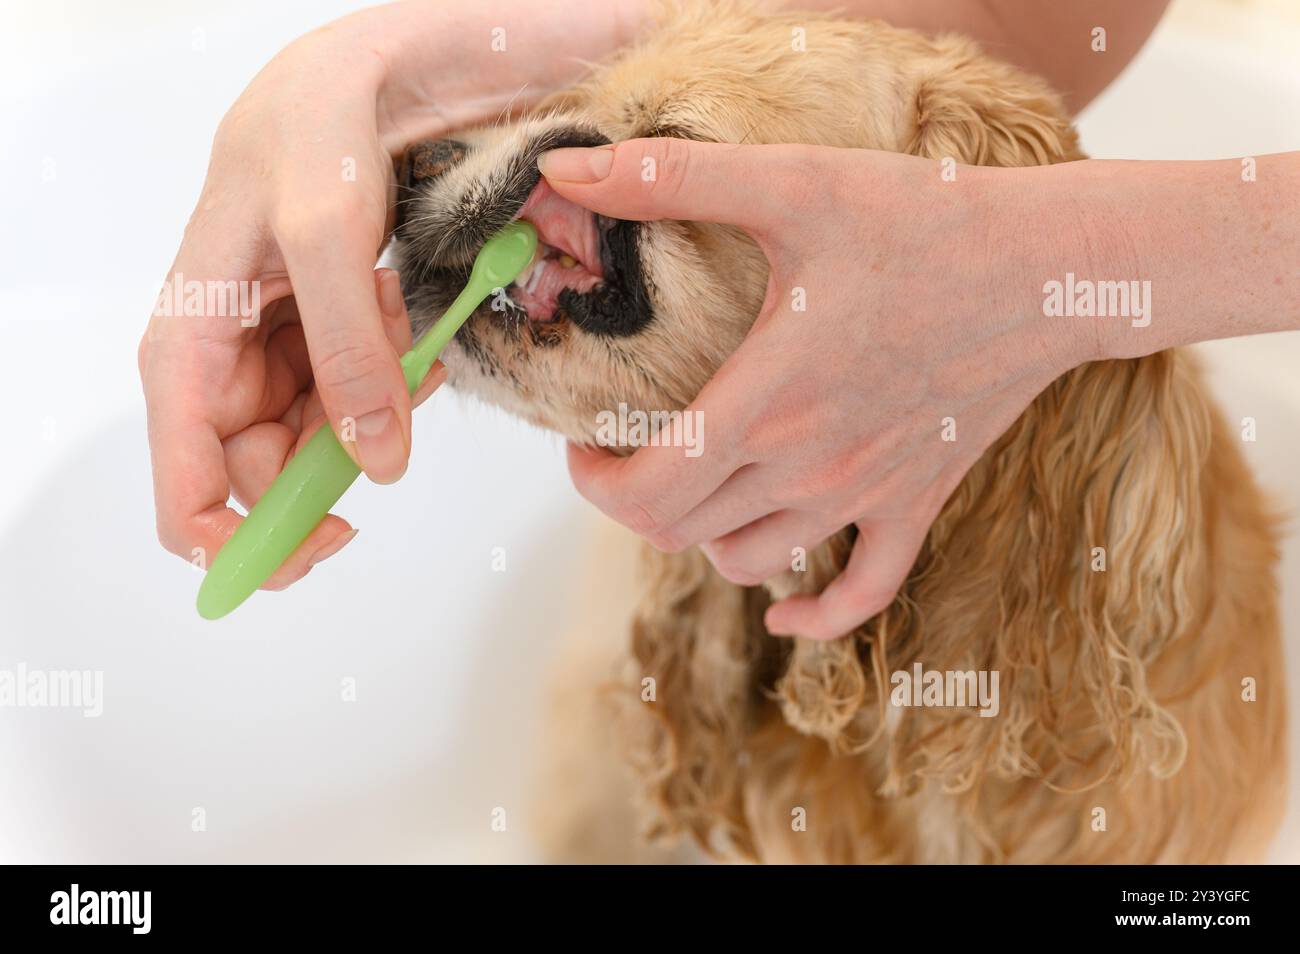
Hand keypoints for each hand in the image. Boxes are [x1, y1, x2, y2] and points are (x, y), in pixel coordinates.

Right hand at [139, 1, 646, 588]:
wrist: (371, 72)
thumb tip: (372, 464)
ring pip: (326, 438)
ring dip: (380, 416)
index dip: (240, 538)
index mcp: (189, 342)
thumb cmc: (316, 129)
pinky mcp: (335, 335)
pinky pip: (368, 394)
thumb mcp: (327, 235)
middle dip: (332, 471)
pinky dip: (404, 381)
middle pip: (266, 472)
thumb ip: (349, 354)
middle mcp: (230, 359)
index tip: (317, 545)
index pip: (185, 481)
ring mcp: (285, 350)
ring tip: (406, 343)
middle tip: (385, 443)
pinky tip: (416, 330)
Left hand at [539, 139, 1097, 638]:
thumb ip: (673, 178)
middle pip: (680, 532)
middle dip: (633, 496)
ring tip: (696, 480)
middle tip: (627, 446)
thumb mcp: (794, 184)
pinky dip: (814, 616)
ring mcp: (866, 497)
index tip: (586, 435)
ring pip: (748, 562)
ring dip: (702, 533)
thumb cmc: (924, 220)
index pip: (643, 495)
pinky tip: (785, 611)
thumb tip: (566, 167)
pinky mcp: (917, 505)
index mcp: (767, 403)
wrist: (1052, 265)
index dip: (592, 479)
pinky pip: (863, 596)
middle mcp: (809, 467)